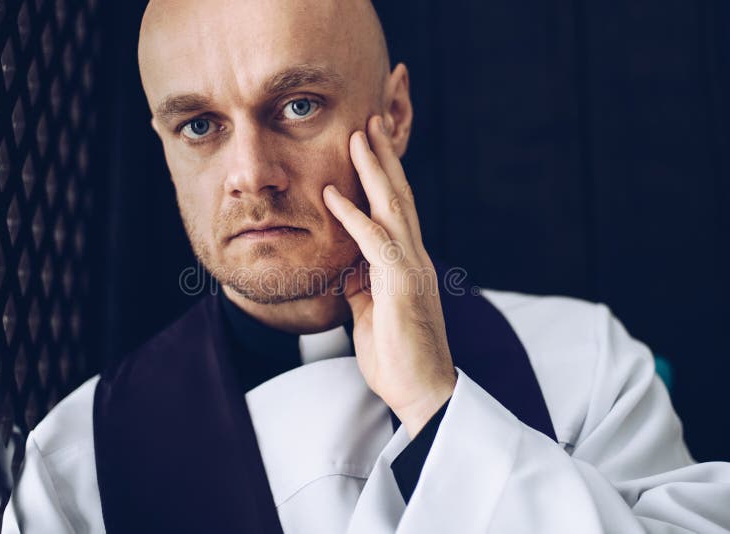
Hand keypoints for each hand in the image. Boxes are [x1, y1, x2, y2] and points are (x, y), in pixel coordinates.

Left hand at [322, 115, 456, 438]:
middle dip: (383, 158)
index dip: (383, 177)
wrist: (424, 393)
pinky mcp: (401, 288)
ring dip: (374, 171)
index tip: (369, 147)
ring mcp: (411, 270)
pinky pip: (375, 245)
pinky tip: (333, 196)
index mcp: (407, 263)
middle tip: (370, 120)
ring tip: (360, 135)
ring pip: (393, 208)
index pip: (396, 210)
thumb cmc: (399, 356)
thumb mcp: (371, 313)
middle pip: (399, 197)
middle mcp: (415, 258)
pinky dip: (353, 218)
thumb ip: (361, 285)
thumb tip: (346, 267)